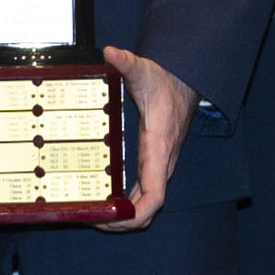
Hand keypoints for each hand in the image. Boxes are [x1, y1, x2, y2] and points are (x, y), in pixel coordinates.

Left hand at [97, 47, 195, 231]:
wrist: (183, 83)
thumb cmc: (165, 82)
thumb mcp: (145, 70)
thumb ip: (128, 62)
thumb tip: (111, 52)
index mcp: (158, 149)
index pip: (155, 197)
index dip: (135, 215)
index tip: (112, 219)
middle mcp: (161, 164)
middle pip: (147, 210)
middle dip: (121, 223)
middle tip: (91, 219)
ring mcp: (158, 167)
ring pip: (146, 206)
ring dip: (123, 218)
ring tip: (94, 216)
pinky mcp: (153, 165)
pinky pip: (143, 195)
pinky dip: (126, 205)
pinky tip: (107, 203)